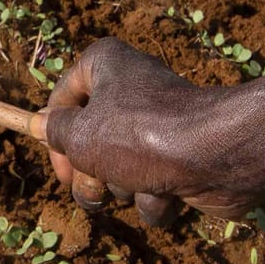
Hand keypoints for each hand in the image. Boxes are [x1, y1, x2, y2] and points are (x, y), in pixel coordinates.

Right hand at [42, 38, 264, 227]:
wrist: (217, 156)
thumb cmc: (140, 136)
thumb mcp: (78, 135)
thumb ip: (55, 131)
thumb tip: (47, 126)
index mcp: (105, 66)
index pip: (63, 100)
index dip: (54, 136)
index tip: (59, 161)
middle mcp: (132, 89)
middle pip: (89, 141)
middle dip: (91, 173)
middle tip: (95, 184)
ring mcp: (158, 127)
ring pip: (118, 171)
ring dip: (123, 188)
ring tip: (139, 183)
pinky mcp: (180, 160)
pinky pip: (148, 188)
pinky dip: (153, 198)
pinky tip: (167, 192)